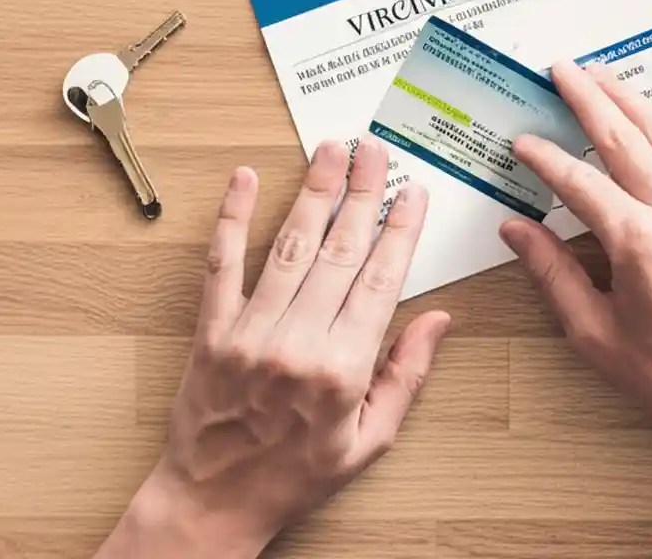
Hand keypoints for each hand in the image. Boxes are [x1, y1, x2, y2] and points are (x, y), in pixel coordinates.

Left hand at [96, 138, 449, 558]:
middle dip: (362, 193)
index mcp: (343, 369)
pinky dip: (233, 219)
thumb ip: (407, 376)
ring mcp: (251, 332)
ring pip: (290, 246)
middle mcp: (298, 342)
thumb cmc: (296, 475)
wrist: (214, 501)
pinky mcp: (211, 330)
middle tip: (376, 150)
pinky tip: (244, 181)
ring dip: (313, 192)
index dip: (400, 230)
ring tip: (330, 150)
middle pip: (340, 250)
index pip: (381, 280)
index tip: (413, 194)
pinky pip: (222, 264)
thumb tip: (439, 321)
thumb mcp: (370, 441)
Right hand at [502, 61, 651, 558]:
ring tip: (604, 75)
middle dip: (589, 100)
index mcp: (640, 247)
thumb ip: (553, 274)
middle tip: (560, 69)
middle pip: (627, 141)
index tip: (522, 141)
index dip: (546, 157)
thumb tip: (515, 229)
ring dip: (635, 100)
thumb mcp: (595, 335)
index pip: (580, 183)